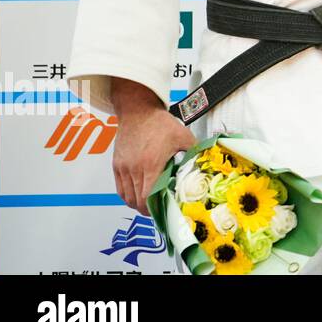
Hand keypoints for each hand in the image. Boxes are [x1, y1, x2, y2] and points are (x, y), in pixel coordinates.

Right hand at [109, 78, 195, 215]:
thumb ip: (193, 154)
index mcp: (151, 164)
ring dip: (137, 204)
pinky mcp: (117, 165)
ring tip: (149, 205)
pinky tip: (138, 195)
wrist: (138, 111)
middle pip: (137, 201)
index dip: (155, 208)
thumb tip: (204, 167)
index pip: (148, 197)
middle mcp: (134, 169)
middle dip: (148, 209)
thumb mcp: (184, 137)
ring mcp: (123, 168)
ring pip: (127, 197)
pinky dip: (128, 196)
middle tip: (159, 209)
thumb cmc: (161, 124)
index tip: (164, 210)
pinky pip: (120, 188)